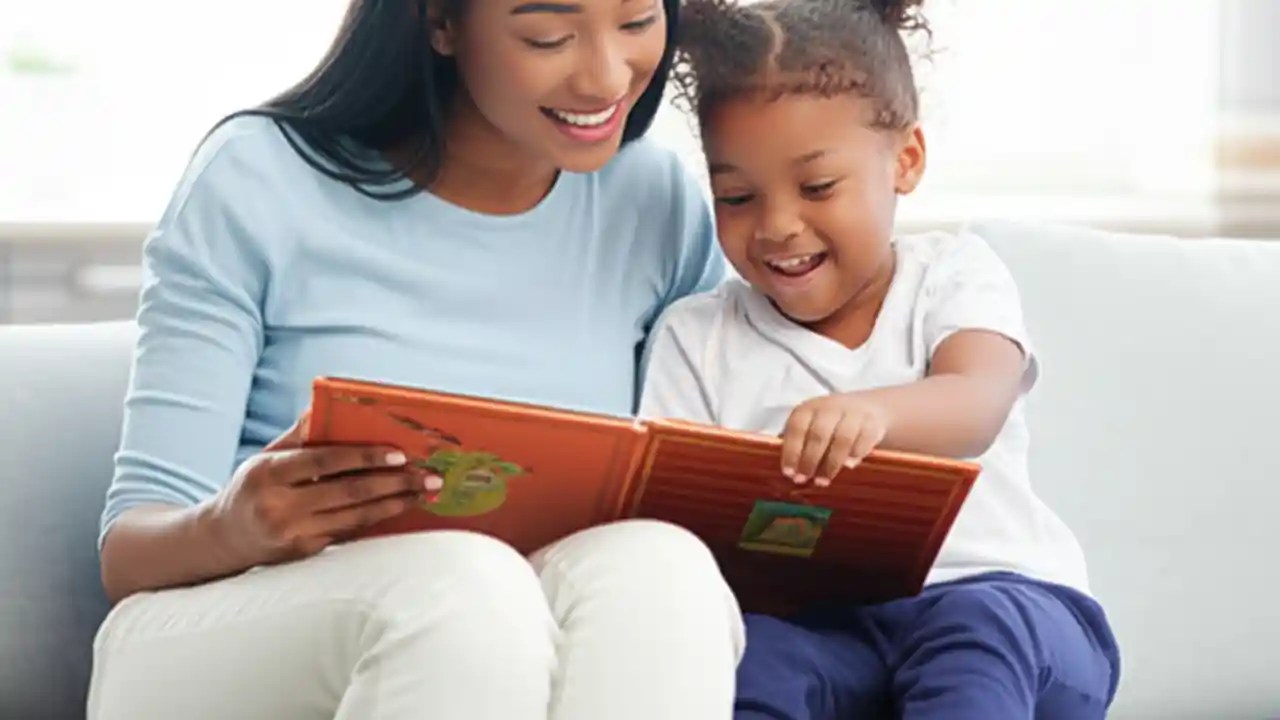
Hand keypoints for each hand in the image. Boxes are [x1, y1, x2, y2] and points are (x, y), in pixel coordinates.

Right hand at [207, 415, 440, 566]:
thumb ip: (299, 435)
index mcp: (269, 474)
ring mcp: (293, 534)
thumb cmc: (253, 487)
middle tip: (430, 476)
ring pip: (356, 517)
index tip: (400, 454)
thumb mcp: (267, 456)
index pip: (324, 462)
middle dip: (395, 483)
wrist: (223, 538)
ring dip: (396, 503)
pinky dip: (379, 518)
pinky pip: (350, 533)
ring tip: (426, 492)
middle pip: (349, 492)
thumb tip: (323, 403)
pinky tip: (401, 507)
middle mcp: (280, 506)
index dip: (364, 458)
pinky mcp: (305, 553)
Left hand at [780, 394, 889, 486]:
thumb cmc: (830, 424)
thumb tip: (786, 471)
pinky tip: (849, 467)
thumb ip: (799, 444)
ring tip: (823, 481)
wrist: (869, 408)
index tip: (788, 473)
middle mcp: (830, 408)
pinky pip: (864, 440)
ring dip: (831, 463)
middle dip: (809, 460)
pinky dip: (856, 454)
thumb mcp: (812, 426)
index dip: (791, 451)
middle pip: (818, 434)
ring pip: (842, 439)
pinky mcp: (872, 423)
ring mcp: (853, 414)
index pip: (797, 428)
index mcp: (809, 409)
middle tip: (804, 480)